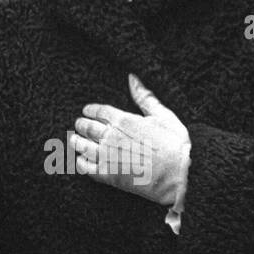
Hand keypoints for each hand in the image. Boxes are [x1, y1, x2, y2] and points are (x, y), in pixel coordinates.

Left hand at [71, 74, 190, 206]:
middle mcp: (111, 136)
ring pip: (82, 145)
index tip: (86, 111)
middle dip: (81, 124)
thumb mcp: (163, 115)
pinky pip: (85, 167)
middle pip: (87, 127)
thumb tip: (132, 78)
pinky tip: (81, 159)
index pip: (98, 111)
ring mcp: (107, 156)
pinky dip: (80, 161)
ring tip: (75, 139)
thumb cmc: (175, 146)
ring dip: (76, 141)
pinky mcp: (107, 175)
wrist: (179, 176)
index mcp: (123, 120)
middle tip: (79, 124)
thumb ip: (145, 97)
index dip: (89, 110)